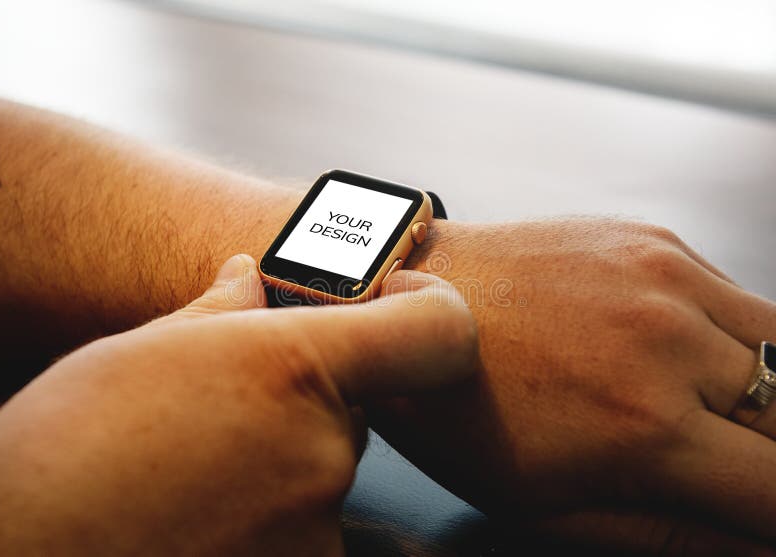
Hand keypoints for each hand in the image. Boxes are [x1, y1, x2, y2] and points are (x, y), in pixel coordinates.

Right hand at [0, 255, 477, 555]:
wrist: (22, 554)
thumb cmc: (66, 453)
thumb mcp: (138, 353)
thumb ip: (218, 314)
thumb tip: (247, 279)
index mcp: (292, 368)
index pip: (434, 333)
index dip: (426, 312)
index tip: (394, 306)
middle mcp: (325, 452)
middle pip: (354, 411)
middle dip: (306, 404)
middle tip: (231, 411)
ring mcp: (319, 529)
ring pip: (322, 474)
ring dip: (279, 464)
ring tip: (197, 472)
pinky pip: (306, 530)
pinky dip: (268, 519)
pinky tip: (203, 514)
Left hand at [381, 218, 775, 554]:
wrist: (405, 298)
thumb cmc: (457, 406)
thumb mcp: (547, 504)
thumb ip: (669, 533)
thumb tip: (751, 547)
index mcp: (645, 426)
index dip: (774, 512)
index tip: (754, 509)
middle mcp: (670, 342)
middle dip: (771, 454)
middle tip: (722, 459)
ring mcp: (666, 278)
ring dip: (764, 395)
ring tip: (707, 411)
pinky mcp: (654, 239)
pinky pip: (737, 298)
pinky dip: (730, 337)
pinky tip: (680, 354)